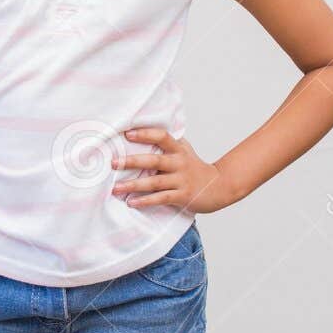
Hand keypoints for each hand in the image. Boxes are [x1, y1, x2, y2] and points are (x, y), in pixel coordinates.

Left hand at [111, 126, 239, 212]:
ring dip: (133, 185)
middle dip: (132, 162)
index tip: (127, 134)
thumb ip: (166, 142)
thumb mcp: (183, 150)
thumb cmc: (193, 167)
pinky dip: (146, 201)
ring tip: (116, 188)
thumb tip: (138, 131)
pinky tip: (132, 202)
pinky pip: (161, 198)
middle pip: (154, 160)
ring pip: (154, 182)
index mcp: (178, 149)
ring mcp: (181, 180)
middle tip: (112, 163)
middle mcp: (179, 163)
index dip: (145, 134)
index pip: (162, 137)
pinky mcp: (183, 196)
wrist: (220, 186)